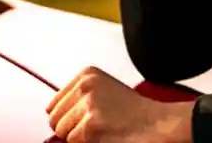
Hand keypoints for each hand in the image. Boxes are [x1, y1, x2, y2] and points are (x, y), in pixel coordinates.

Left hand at [47, 66, 193, 141]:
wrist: (158, 124)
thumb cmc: (136, 112)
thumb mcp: (104, 92)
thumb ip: (79, 98)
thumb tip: (53, 116)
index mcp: (87, 74)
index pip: (54, 102)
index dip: (66, 116)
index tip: (79, 120)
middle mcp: (85, 86)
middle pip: (54, 117)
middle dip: (70, 127)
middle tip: (93, 128)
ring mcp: (88, 105)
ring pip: (62, 132)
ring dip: (78, 136)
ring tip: (101, 130)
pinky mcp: (91, 125)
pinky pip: (73, 142)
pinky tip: (105, 136)